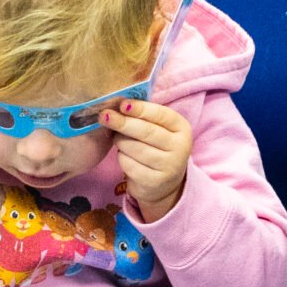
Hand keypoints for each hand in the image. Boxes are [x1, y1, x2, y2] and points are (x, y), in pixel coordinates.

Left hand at [103, 98, 190, 221]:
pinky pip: (129, 164)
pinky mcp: (155, 182)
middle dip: (123, 122)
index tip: (122, 104)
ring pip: (135, 148)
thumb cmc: (156, 147)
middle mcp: (180, 147)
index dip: (140, 109)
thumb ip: (143, 116)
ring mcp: (169, 166)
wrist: (164, 183)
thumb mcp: (158, 129)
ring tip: (118, 139)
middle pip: (146, 131)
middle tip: (105, 116)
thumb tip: (118, 103)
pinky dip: (121, 158)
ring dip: (120, 141)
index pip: (161, 114)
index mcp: (181, 128)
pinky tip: (124, 156)